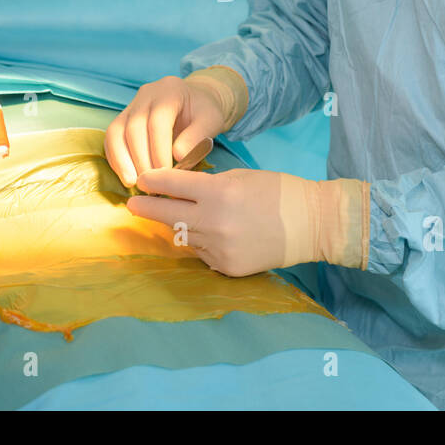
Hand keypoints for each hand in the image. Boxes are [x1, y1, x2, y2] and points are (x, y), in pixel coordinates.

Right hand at [104, 75, 231, 185]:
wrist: (196, 101)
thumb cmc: (204, 112)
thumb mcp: (211, 120)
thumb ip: (197, 136)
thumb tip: (178, 156)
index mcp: (169, 91)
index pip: (157, 122)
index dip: (158, 150)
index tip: (165, 173)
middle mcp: (146, 94)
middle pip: (133, 127)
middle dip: (140, 158)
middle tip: (149, 183)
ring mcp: (131, 105)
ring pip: (116, 131)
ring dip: (122, 160)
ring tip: (132, 183)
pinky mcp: (123, 118)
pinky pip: (112, 138)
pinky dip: (116, 158)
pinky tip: (126, 176)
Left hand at [126, 168, 368, 276]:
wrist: (312, 224)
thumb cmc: (279, 192)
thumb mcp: (240, 177)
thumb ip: (209, 185)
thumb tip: (181, 190)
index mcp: (218, 193)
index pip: (173, 185)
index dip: (154, 181)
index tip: (142, 180)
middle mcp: (214, 222)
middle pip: (167, 215)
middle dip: (147, 208)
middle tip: (132, 205)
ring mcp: (219, 248)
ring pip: (183, 236)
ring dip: (177, 226)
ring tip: (173, 217)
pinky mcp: (227, 267)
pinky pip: (202, 253)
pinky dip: (200, 243)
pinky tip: (208, 234)